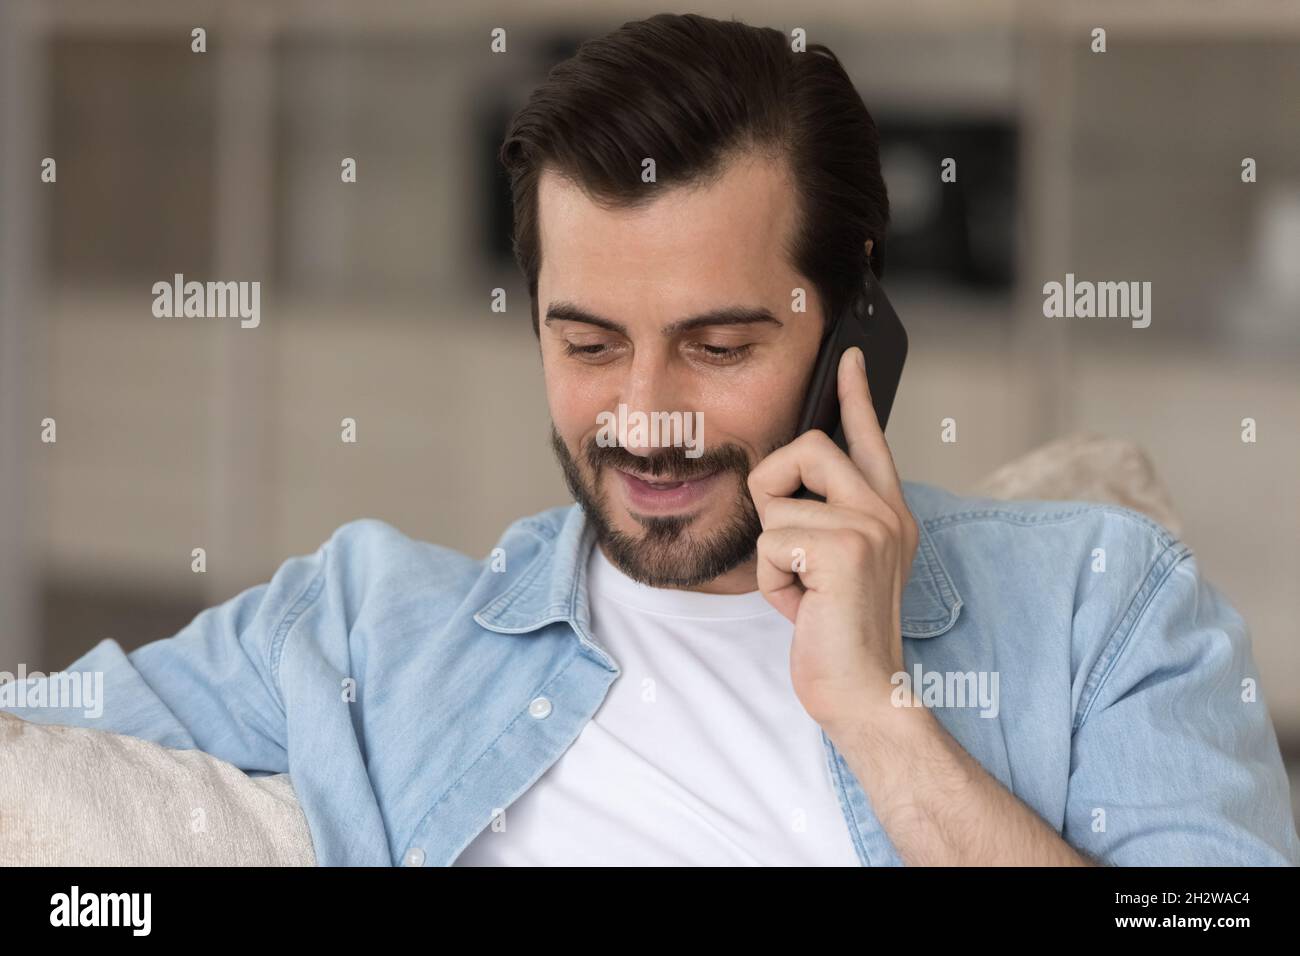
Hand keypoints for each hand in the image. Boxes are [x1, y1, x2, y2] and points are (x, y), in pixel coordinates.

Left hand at [746, 346, 919, 731]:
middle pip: (807, 448)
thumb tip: (783, 482)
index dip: (856, 396)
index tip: (848, 359)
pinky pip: (771, 542)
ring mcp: (870, 529)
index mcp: (887, 513)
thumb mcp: (835, 567)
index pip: (870, 439)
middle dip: (773, 492)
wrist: (866, 693)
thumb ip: (822, 521)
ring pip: (777, 504)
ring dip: (772, 555)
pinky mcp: (844, 552)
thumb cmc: (839, 634)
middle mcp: (886, 512)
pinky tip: (804, 608)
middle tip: (790, 547)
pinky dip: (772, 582)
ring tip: (804, 591)